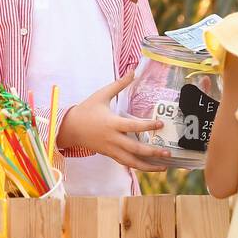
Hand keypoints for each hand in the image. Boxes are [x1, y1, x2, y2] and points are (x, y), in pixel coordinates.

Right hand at [55, 70, 172, 169]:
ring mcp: (111, 149)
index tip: (161, 124)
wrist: (69, 128)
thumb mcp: (102, 94)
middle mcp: (113, 139)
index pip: (134, 126)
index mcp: (112, 123)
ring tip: (163, 167)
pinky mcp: (109, 155)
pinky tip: (149, 166)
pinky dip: (138, 166)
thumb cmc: (86, 109)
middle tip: (168, 152)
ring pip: (131, 161)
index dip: (148, 126)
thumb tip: (133, 71)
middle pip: (135, 149)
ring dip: (148, 166)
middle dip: (153, 152)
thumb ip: (119, 84)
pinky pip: (125, 163)